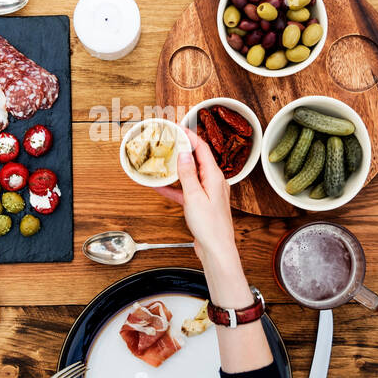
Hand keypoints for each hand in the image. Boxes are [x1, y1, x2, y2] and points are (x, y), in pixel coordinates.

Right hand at [157, 128, 253, 310]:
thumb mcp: (194, 197)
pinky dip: (174, 188)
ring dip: (176, 168)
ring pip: (190, 174)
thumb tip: (184, 153)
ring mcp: (208, 193)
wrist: (217, 250)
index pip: (202, 148)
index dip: (190, 136)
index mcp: (214, 176)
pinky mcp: (201, 204)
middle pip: (197, 159)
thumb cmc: (211, 226)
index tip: (177, 127)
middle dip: (182, 149)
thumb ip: (188, 174)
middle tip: (168, 140)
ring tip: (162, 160)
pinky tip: (160, 187)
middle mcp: (213, 182)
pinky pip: (186, 191)